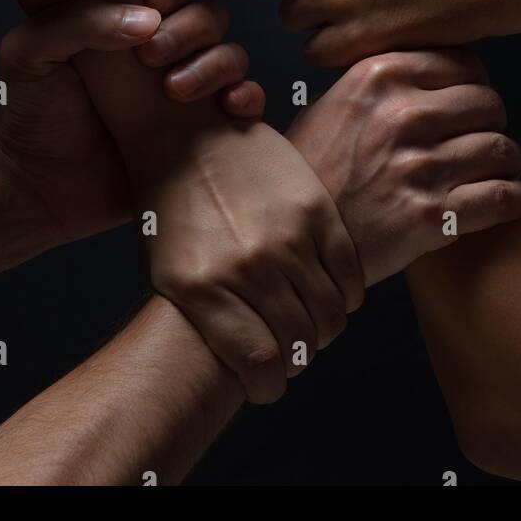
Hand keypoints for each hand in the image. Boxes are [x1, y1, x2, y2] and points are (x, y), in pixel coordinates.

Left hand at [0, 0, 264, 243]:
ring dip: (215, 64)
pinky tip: (227, 108)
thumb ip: (76, 21)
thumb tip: (146, 19)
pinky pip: (247, 102)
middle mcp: (163, 49)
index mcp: (127, 18)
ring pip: (231, 54)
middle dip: (190, 27)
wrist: (39, 190)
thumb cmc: (31, 113)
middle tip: (151, 55)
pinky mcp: (204, 132)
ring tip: (174, 91)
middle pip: (209, 13)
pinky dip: (247, 96)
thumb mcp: (30, 52)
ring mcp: (187, 89)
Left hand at [139, 117, 363, 403]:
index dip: (270, 385)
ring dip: (325, 326)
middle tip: (291, 348)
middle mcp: (246, 267)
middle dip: (297, 356)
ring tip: (311, 320)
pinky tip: (334, 292)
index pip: (262, 367)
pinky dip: (349, 293)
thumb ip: (211, 321)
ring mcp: (285, 235)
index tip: (269, 381)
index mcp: (202, 291)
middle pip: (299, 343)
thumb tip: (253, 362)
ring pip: (331, 313)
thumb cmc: (171, 209)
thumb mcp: (170, 274)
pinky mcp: (314, 207)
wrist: (182, 134)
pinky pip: (349, 273)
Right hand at [289, 50, 520, 283]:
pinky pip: (502, 197)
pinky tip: (511, 199)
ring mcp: (419, 165)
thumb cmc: (310, 172)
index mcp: (379, 76)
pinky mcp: (433, 215)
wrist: (291, 238)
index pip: (464, 63)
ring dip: (508, 161)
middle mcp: (403, 114)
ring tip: (503, 169)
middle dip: (494, 123)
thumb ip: (381, 84)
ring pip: (501, 149)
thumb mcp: (331, 104)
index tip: (473, 101)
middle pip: (488, 104)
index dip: (475, 83)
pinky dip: (515, 198)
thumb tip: (429, 71)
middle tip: (486, 138)